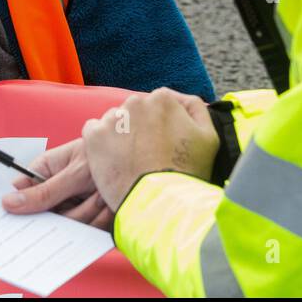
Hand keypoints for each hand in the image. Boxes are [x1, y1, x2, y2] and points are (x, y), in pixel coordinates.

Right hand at [0, 138, 113, 228]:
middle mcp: (56, 192)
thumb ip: (45, 191)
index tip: (18, 220)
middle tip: (89, 194)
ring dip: (90, 212)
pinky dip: (100, 221)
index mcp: (45, 172)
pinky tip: (110, 205)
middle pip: (47, 217)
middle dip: (71, 210)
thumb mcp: (75, 172)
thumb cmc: (106, 155)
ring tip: (103, 193)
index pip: (22, 193)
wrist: (139, 169)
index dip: (19, 207)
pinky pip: (86, 234)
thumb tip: (9, 202)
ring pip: (69, 227)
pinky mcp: (88, 221)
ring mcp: (72, 206)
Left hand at [81, 88, 220, 210]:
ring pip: (115, 121)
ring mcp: (113, 119)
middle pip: (135, 111)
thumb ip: (195, 108)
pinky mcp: (94, 136)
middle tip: (147, 155)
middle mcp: (135, 102)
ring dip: (120, 134)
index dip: (161, 126)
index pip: (158, 104)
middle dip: (140, 128)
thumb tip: (180, 100)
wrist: (160, 202)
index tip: (162, 144)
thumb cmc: (187, 172)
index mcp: (162, 99)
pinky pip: (93, 131)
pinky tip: (113, 159)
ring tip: (130, 160)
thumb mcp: (208, 136)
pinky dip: (100, 142)